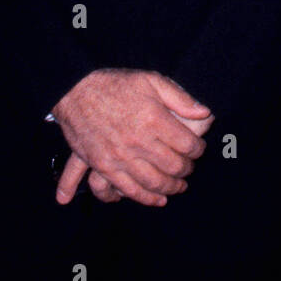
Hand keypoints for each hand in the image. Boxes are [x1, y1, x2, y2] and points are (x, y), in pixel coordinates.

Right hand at [52, 69, 213, 208]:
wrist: (75, 91)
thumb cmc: (115, 84)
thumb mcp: (151, 80)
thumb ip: (180, 97)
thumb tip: (205, 113)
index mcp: (153, 120)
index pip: (187, 145)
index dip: (198, 149)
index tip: (199, 149)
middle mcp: (138, 142)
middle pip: (173, 167)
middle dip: (186, 170)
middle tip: (189, 168)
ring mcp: (120, 157)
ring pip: (153, 183)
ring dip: (170, 188)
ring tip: (178, 187)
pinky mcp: (103, 167)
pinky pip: (127, 190)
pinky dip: (144, 198)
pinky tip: (156, 200)